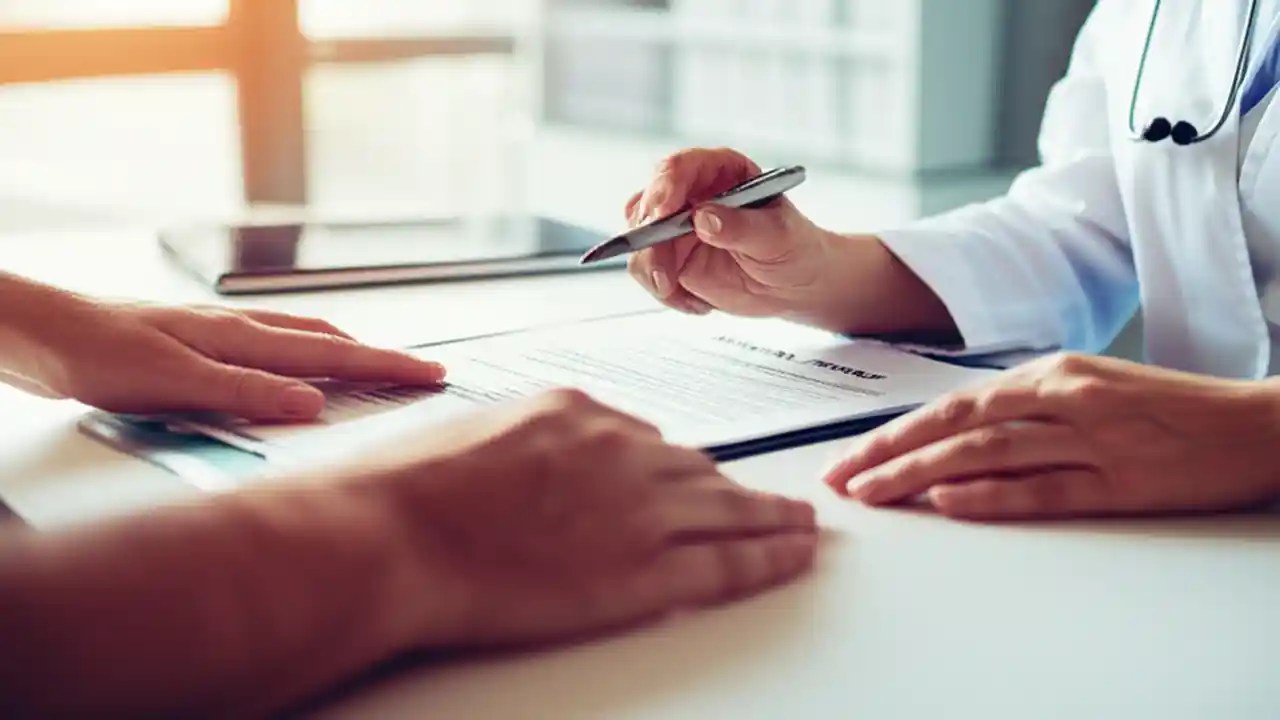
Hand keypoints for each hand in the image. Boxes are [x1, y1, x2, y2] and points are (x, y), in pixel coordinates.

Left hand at [14, 292, 444, 421]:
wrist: (42, 329)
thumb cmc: (97, 354)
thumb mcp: (171, 381)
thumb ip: (243, 391)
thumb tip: (313, 403)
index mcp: (243, 338)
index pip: (334, 353)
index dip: (387, 366)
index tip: (432, 375)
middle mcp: (241, 327)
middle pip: (330, 339)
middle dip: (382, 356)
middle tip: (425, 372)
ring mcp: (223, 330)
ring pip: (304, 336)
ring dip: (349, 350)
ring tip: (378, 363)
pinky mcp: (203, 339)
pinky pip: (276, 341)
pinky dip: (308, 350)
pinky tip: (298, 362)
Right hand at [371, 390, 817, 646]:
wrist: (392, 537)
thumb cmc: (407, 491)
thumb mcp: (470, 437)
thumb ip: (521, 444)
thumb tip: (529, 465)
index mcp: (575, 414)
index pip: (645, 440)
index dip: (672, 469)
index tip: (691, 479)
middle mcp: (620, 452)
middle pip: (698, 471)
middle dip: (731, 488)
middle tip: (768, 501)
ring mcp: (639, 511)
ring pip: (730, 509)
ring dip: (773, 518)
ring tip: (802, 527)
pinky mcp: (643, 572)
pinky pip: (731, 562)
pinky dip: (772, 558)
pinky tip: (795, 555)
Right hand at [623, 148, 955, 337]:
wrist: (796, 283)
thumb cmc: (794, 248)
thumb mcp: (777, 237)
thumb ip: (741, 227)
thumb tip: (704, 218)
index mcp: (719, 171)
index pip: (679, 168)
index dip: (664, 188)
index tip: (661, 216)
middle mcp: (691, 194)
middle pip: (647, 204)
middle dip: (648, 239)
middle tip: (664, 274)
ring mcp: (676, 227)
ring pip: (639, 240)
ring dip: (653, 270)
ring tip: (684, 295)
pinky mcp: (671, 258)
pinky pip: (647, 271)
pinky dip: (665, 292)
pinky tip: (697, 303)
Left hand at [823, 354, 1279, 520]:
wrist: (1256, 424)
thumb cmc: (1165, 408)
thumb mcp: (1088, 388)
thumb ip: (1024, 407)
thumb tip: (956, 435)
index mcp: (1051, 374)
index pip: (952, 404)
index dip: (896, 431)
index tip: (851, 456)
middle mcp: (1063, 398)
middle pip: (956, 425)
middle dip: (890, 452)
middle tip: (842, 478)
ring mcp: (1091, 439)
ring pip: (987, 454)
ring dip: (921, 474)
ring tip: (875, 493)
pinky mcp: (1119, 481)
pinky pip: (1043, 489)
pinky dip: (993, 496)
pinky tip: (949, 504)